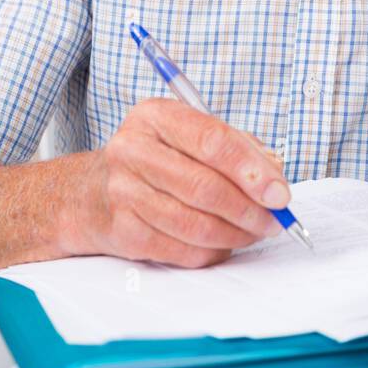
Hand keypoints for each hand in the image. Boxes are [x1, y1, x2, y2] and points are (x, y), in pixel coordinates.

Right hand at [69, 99, 289, 267]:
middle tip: (275, 220)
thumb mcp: (189, 135)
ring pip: (194, 223)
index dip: (251, 169)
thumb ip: (237, 147)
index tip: (278, 192)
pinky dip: (211, 251)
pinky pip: (179, 248)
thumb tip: (274, 177)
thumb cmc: (155, 158)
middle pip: (204, 186)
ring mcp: (123, 192)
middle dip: (249, 208)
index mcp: (156, 116)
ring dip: (235, 234)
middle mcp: (133, 150)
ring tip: (255, 232)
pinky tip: (225, 244)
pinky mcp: (121, 230)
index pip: (212, 140)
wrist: (89, 192)